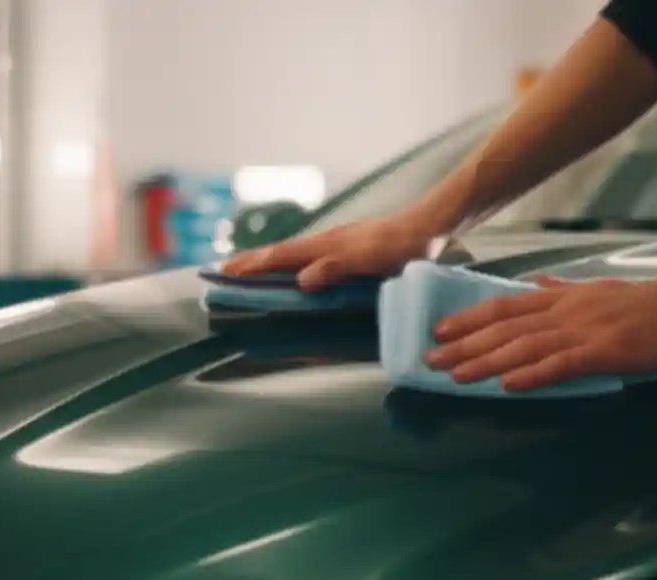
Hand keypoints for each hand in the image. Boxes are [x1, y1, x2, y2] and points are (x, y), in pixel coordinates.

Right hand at [221, 212, 438, 289]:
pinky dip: (293, 262)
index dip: (252, 266)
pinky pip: (311, 255)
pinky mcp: (352, 247)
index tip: (224, 273)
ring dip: (269, 261)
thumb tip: (300, 280)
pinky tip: (298, 269)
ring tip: (250, 268)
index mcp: (327, 246)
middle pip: (281, 252)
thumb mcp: (370, 259)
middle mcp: (328, 241)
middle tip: (223, 271)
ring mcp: (340, 243)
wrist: (433, 223)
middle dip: (251, 262)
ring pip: (295, 252)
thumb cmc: (404, 244)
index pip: (280, 257)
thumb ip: (335, 267)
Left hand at [425, 271, 656, 390]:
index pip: (504, 306)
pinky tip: (508, 385)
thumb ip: (560, 288)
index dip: (469, 318)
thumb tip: (533, 282)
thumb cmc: (644, 303)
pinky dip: (532, 374)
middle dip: (464, 345)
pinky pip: (560, 365)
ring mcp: (581, 331)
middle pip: (504, 327)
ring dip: (486, 362)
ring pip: (524, 347)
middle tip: (430, 360)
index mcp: (560, 297)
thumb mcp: (594, 288)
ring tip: (456, 376)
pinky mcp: (602, 352)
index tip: (439, 330)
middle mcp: (563, 311)